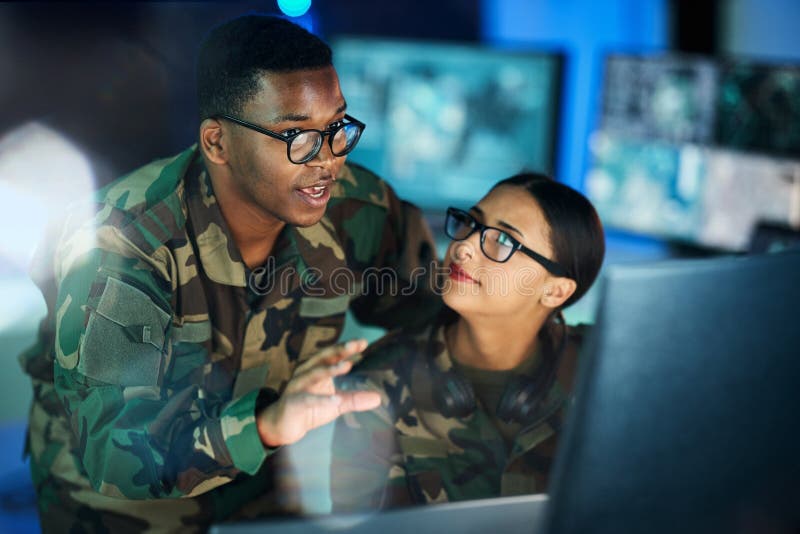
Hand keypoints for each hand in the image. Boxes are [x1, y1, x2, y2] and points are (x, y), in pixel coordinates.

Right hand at [256, 339, 380, 446]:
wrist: (282, 426)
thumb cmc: (309, 409)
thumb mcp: (336, 404)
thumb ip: (354, 399)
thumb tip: (378, 398)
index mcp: (317, 369)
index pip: (333, 354)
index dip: (347, 348)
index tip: (363, 342)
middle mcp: (307, 372)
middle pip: (323, 358)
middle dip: (339, 350)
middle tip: (355, 344)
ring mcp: (298, 386)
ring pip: (314, 373)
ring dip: (330, 369)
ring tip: (347, 365)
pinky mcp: (293, 402)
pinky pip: (308, 399)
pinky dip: (322, 400)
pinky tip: (335, 401)